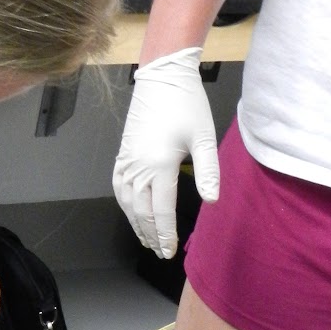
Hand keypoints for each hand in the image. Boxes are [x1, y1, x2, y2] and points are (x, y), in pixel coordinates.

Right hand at [113, 47, 219, 259]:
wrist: (162, 77)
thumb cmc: (186, 103)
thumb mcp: (204, 137)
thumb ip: (207, 171)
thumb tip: (211, 201)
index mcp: (159, 165)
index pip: (161, 211)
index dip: (166, 234)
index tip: (170, 250)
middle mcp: (138, 167)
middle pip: (141, 212)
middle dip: (150, 235)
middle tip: (160, 252)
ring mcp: (127, 161)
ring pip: (127, 203)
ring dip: (136, 224)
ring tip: (146, 240)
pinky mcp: (123, 155)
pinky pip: (119, 188)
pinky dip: (125, 205)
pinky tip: (132, 213)